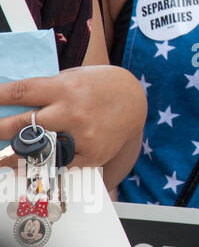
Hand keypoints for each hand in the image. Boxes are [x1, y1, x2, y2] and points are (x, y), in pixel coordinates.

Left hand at [0, 66, 145, 171]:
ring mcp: (82, 136)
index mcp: (65, 88)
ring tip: (0, 160)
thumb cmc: (100, 85)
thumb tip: (11, 105)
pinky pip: (58, 166)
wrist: (136, 101)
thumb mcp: (73, 77)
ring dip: (11, 157)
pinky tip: (27, 169)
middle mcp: (72, 112)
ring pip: (36, 152)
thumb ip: (46, 90)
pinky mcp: (91, 155)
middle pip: (22, 125)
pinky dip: (41, 168)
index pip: (21, 93)